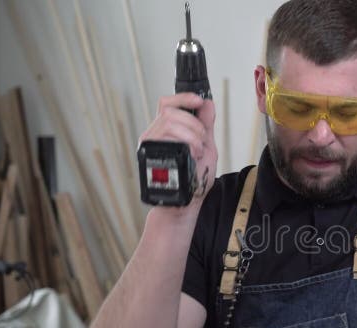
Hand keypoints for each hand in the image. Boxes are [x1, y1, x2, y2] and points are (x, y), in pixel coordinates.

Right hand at [139, 93, 217, 211]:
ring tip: (197, 151)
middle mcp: (153, 136)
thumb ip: (206, 125)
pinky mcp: (149, 155)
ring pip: (169, 123)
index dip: (182, 98)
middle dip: (194, 124)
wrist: (187, 201)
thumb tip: (208, 103)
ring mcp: (150, 146)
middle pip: (170, 111)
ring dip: (192, 135)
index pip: (166, 104)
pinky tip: (191, 156)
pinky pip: (166, 138)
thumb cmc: (195, 177)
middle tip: (202, 141)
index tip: (199, 101)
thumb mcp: (206, 147)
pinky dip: (186, 144)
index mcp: (164, 131)